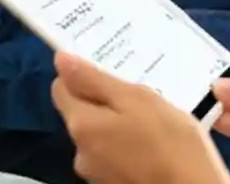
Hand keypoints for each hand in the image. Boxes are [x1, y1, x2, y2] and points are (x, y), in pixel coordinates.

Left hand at [50, 52, 229, 183]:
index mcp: (80, 124)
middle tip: (140, 92)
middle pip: (82, 112)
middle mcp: (79, 151)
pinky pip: (114, 153)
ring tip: (152, 118)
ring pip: (101, 133)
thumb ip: (95, 79)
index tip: (109, 69)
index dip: (81, 74)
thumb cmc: (169, 141)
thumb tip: (61, 59)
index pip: (62, 87)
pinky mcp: (114, 183)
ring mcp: (96, 172)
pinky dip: (128, 144)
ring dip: (119, 123)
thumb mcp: (136, 99)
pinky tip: (153, 142)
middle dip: (105, 100)